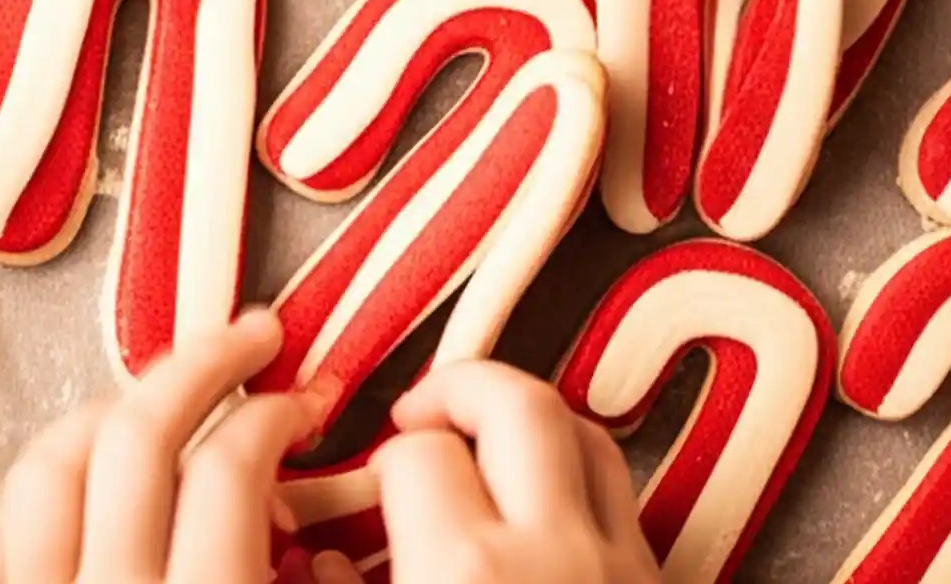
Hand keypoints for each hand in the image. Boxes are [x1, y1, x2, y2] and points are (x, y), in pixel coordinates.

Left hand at [0, 309, 323, 583]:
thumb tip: (325, 548)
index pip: (232, 466)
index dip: (277, 414)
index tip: (299, 405)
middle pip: (138, 435)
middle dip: (204, 363)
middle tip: (248, 336)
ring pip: (51, 466)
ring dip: (114, 406)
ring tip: (160, 389)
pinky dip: (42, 484)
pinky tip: (84, 475)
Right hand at [308, 361, 661, 583]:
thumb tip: (325, 562)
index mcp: (466, 572)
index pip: (420, 454)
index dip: (389, 456)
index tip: (379, 479)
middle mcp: (553, 553)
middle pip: (518, 403)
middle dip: (464, 385)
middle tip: (426, 410)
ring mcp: (620, 569)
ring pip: (587, 435)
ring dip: (531, 419)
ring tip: (486, 441)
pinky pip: (625, 498)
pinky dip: (581, 475)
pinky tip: (547, 504)